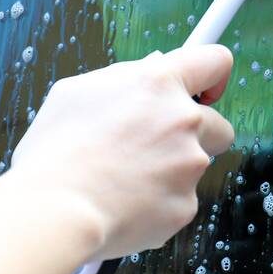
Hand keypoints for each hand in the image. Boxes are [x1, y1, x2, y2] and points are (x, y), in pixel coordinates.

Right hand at [11, 46, 234, 259]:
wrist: (53, 212)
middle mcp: (183, 120)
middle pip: (219, 125)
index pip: (214, 61)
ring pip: (197, 165)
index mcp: (158, 83)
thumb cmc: (55, 153)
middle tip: (156, 147)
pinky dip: (160, 202)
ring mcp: (190, 164)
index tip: (206, 90)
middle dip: (196, 135)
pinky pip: (181, 200)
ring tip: (126, 178)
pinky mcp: (187, 204)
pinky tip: (126, 202)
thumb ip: (123, 79)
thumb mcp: (76, 92)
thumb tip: (148, 71)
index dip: (212, 76)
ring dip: (173, 170)